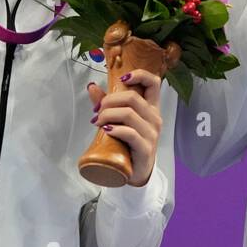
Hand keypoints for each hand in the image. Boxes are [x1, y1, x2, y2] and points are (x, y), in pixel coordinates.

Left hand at [87, 71, 162, 187]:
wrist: (137, 171)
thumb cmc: (129, 143)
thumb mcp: (120, 120)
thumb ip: (108, 103)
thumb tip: (92, 86)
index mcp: (151, 107)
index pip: (154, 82)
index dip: (139, 75)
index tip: (122, 79)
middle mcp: (155, 118)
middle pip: (132, 97)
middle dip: (109, 101)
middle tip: (97, 111)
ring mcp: (151, 133)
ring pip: (128, 114)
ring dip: (108, 115)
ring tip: (98, 122)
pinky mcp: (145, 148)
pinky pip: (130, 133)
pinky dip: (115, 129)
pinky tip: (106, 131)